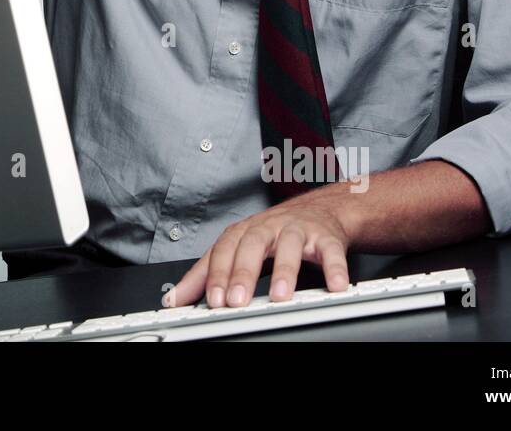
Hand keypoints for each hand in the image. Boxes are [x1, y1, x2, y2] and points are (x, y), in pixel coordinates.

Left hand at [166, 194, 353, 308]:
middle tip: (237, 300)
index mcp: (244, 232)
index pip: (224, 251)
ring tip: (281, 296)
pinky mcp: (327, 237)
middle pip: (252, 245)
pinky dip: (335, 268)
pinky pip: (332, 252)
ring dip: (285, 271)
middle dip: (243, 273)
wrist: (319, 210)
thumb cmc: (274, 233)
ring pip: (291, 245)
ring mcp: (298, 230)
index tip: (211, 300)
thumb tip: (175, 298)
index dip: (216, 274)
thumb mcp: (237, 248)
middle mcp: (269, 227)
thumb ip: (206, 273)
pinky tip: (335, 286)